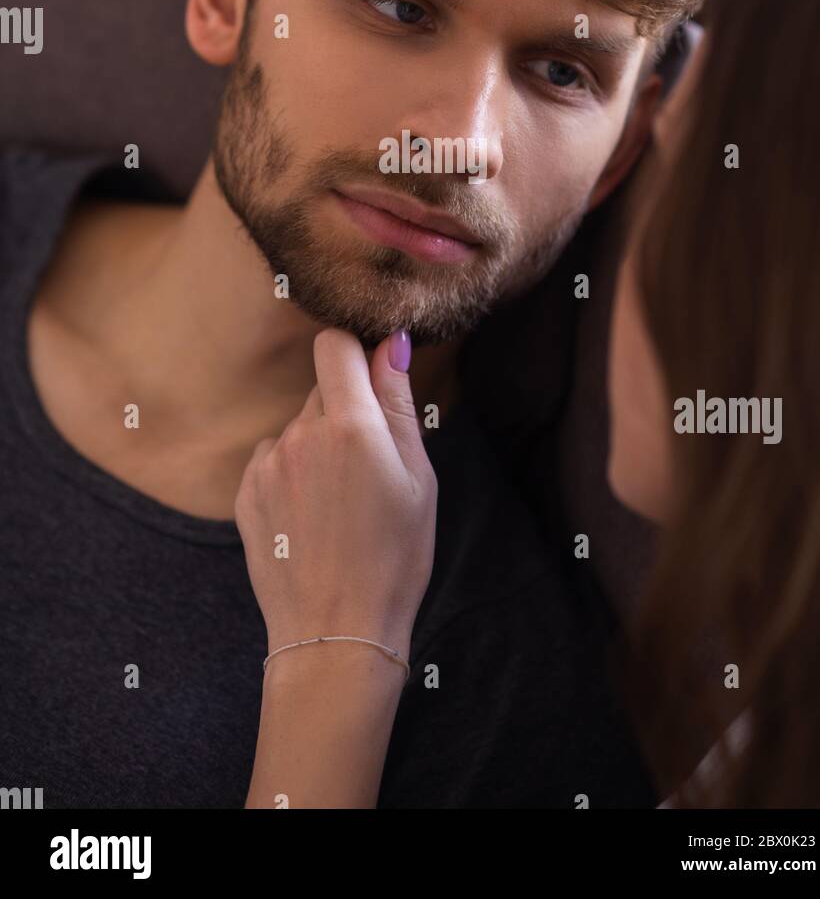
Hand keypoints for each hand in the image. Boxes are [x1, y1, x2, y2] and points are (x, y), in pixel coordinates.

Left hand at [235, 328, 436, 660]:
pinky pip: (273, 458)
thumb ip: (399, 402)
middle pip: (322, 387)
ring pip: (299, 426)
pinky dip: (292, 473)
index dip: (356, 351)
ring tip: (342, 501)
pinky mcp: (245, 493)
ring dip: (318, 443)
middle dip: (347, 408)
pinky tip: (313, 516)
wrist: (336, 633)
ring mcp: (266, 464)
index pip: (335, 344)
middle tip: (371, 462)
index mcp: (350, 424)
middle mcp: (300, 434)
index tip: (374, 377)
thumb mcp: (417, 478)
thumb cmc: (394, 558)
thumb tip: (390, 343)